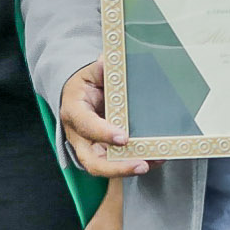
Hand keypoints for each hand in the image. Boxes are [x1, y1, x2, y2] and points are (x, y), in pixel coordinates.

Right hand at [59, 65, 149, 179]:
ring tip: (155, 161)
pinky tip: (156, 158)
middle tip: (141, 164)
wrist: (78, 95)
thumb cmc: (85, 84)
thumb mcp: (90, 72)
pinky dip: (136, 163)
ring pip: (105, 168)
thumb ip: (101, 68)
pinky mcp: (101, 153)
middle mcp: (79, 136)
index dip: (103, 133)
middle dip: (117, 167)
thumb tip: (108, 61)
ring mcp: (90, 147)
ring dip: (130, 168)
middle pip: (92, 161)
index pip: (86, 125)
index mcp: (74, 111)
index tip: (123, 137)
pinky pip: (117, 163)